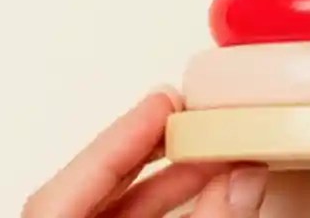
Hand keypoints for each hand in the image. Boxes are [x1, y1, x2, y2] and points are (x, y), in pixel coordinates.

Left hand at [22, 88, 268, 217]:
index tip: (164, 102)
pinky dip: (172, 211)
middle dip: (148, 152)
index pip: (67, 187)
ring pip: (114, 214)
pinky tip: (209, 196)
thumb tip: (242, 177)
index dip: (120, 139)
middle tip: (192, 117)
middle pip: (92, 191)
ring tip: (217, 156)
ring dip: (170, 183)